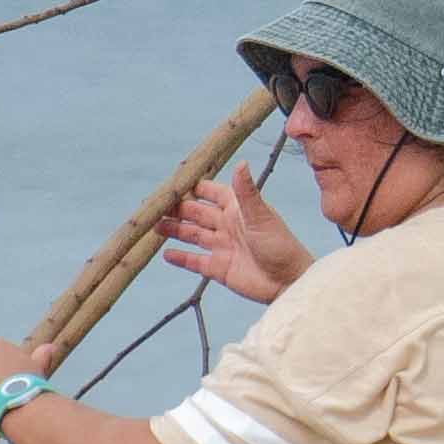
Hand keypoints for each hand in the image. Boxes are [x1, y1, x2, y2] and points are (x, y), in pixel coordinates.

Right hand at [166, 164, 311, 302]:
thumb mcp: (260, 215)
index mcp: (237, 208)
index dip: (193, 187)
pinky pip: (195, 261)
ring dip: (174, 230)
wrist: (289, 281)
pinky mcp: (219, 268)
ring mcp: (222, 247)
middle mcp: (227, 225)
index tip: (173, 182)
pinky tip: (165, 253)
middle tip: (154, 206)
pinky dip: (181, 257)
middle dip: (177, 209)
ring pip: (192, 235)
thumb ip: (247, 192)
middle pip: (196, 213)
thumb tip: (241, 162)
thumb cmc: (280, 245)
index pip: (210, 192)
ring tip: (154, 226)